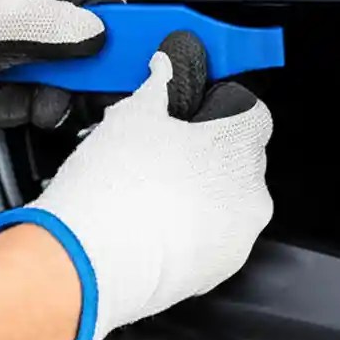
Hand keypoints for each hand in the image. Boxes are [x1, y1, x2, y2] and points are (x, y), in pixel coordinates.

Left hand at [0, 0, 123, 112]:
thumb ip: (51, 25)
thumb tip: (98, 30)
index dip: (116, 23)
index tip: (122, 59)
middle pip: (79, 24)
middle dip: (73, 68)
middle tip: (60, 97)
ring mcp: (4, 12)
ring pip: (55, 52)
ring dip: (44, 87)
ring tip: (19, 103)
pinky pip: (27, 67)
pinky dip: (19, 90)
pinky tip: (0, 100)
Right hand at [0, 32, 273, 339]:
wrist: (87, 264)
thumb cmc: (113, 188)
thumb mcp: (134, 115)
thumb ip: (162, 84)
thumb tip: (167, 66)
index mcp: (240, 148)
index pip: (252, 113)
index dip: (221, 109)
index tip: (194, 115)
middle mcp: (251, 195)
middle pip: (240, 159)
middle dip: (210, 153)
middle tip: (166, 153)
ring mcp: (238, 238)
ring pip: (228, 201)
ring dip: (202, 193)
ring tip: (154, 192)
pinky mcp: (218, 273)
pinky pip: (214, 239)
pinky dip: (193, 230)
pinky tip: (155, 224)